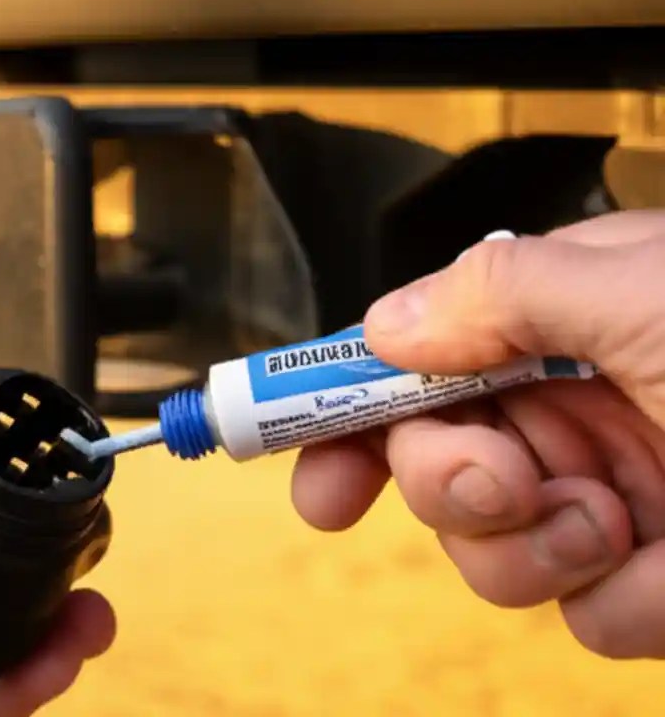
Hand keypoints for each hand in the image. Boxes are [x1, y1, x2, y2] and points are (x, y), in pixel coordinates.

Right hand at [292, 210, 664, 658]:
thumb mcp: (640, 289)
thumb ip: (497, 293)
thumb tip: (384, 326)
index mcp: (561, 327)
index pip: (416, 365)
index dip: (340, 404)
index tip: (279, 438)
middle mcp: (573, 414)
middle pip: (427, 465)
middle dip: (444, 482)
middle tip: (496, 481)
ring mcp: (609, 500)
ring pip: (488, 555)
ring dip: (534, 549)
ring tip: (614, 522)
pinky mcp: (653, 580)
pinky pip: (584, 618)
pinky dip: (627, 600)